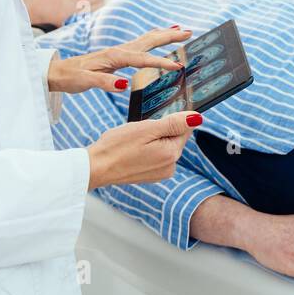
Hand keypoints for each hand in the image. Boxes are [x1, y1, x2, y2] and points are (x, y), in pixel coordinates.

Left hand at [48, 26, 191, 94]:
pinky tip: (159, 40)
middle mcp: (119, 50)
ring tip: (182, 31)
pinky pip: (142, 45)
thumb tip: (124, 85)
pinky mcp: (118, 54)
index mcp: (114, 56)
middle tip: (190, 32)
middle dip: (170, 36)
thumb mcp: (85, 82)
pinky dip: (154, 39)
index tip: (178, 66)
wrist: (57, 71)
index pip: (143, 59)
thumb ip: (105, 83)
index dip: (161, 63)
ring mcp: (119, 51)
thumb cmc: (71, 77)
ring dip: (165, 35)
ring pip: (147, 39)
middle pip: (150, 40)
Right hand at [86, 111, 201, 189]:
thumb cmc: (117, 146)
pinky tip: (132, 148)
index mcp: (171, 154)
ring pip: (164, 146)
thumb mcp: (146, 128)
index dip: (170, 119)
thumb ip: (173, 123)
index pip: (184, 129)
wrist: (96, 168)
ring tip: (133, 140)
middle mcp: (170, 167)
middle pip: (174, 138)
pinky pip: (155, 156)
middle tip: (139, 130)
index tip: (154, 118)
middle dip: (160, 130)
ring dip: (152, 139)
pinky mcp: (150, 176)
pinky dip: (146, 149)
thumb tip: (197, 118)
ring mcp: (160, 173)